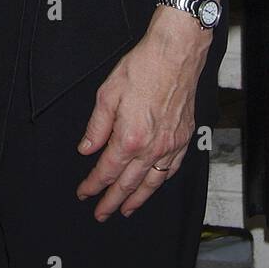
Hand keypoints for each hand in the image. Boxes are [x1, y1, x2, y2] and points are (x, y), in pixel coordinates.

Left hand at [74, 8, 209, 220]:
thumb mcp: (107, 93)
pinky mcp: (184, 138)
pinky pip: (172, 169)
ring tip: (126, 210)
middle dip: (112, 201)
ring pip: (153, 183)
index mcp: (130, 137)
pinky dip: (160, 182)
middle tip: (101, 213)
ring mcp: (171, 145)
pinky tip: (154, 185)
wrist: (175, 54)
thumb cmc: (142, 68)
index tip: (84, 193)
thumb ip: (97, 126)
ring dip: (137, 199)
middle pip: (129, 184)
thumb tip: (87, 149)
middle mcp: (152, 147)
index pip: (107, 170)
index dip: (93, 185)